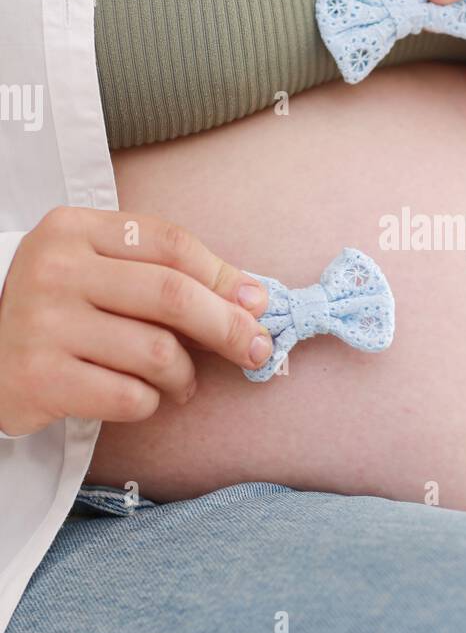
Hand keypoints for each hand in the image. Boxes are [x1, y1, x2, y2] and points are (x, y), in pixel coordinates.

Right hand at [0, 207, 272, 436]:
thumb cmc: (59, 312)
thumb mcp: (96, 271)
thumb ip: (163, 273)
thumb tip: (252, 297)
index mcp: (72, 229)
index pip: (169, 243)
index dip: (223, 276)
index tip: (257, 303)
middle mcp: (54, 270)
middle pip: (172, 295)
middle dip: (228, 327)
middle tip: (256, 350)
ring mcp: (43, 324)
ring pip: (157, 352)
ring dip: (184, 375)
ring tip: (179, 382)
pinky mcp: (39, 378)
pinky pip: (130, 396)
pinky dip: (150, 403)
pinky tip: (141, 397)